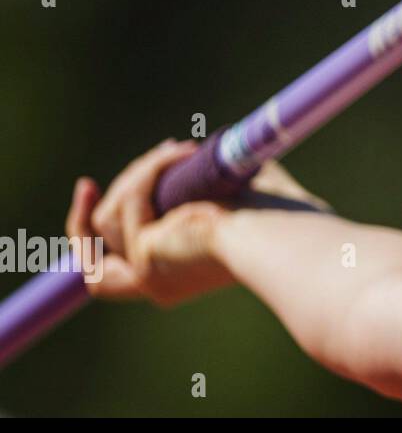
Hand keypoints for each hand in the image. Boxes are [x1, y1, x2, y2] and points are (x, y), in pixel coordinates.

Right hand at [66, 138, 327, 306]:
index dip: (86, 228)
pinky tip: (183, 154)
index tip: (87, 187)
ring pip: (109, 215)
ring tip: (184, 151)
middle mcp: (153, 281)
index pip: (105, 265)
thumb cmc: (279, 218)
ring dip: (143, 172)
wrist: (284, 235)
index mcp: (174, 273)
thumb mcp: (237, 194)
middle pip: (92, 244)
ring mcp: (145, 272)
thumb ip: (212, 179)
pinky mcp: (146, 254)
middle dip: (99, 201)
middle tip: (138, 163)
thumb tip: (207, 153)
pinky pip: (131, 201)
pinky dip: (152, 171)